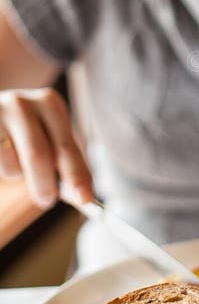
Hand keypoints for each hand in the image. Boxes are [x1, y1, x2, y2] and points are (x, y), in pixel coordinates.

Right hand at [0, 88, 94, 209]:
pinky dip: (3, 171)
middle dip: (46, 185)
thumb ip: (63, 162)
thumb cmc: (24, 130)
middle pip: (39, 155)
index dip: (77, 174)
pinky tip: (1, 156)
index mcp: (49, 103)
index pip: (67, 146)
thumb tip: (80, 196)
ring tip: (16, 160)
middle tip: (48, 201)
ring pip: (14, 167)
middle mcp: (23, 104)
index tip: (85, 197)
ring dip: (20, 176)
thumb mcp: (47, 136)